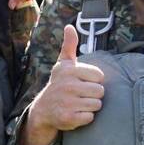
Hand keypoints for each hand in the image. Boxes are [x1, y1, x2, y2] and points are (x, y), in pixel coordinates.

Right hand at [20, 25, 105, 144]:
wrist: (43, 110)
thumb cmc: (59, 84)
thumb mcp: (63, 64)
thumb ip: (69, 46)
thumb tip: (69, 26)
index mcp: (69, 70)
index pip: (100, 76)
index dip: (93, 81)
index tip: (82, 83)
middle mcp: (67, 85)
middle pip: (100, 91)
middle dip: (93, 95)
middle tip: (80, 95)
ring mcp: (67, 102)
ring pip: (96, 104)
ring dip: (89, 106)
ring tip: (78, 104)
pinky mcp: (68, 118)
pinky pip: (90, 117)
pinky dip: (85, 118)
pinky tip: (75, 113)